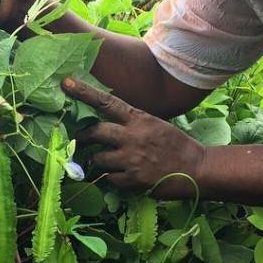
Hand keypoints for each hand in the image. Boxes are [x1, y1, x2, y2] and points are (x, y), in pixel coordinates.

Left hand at [63, 77, 205, 196]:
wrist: (196, 169)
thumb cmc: (176, 145)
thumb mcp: (155, 125)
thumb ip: (132, 123)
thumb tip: (108, 125)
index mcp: (139, 119)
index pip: (107, 102)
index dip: (85, 92)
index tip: (66, 83)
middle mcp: (133, 136)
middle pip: (95, 131)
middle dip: (83, 136)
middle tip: (80, 138)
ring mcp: (132, 159)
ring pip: (99, 158)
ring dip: (101, 160)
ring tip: (113, 161)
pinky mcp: (133, 179)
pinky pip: (110, 178)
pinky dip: (115, 177)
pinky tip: (127, 175)